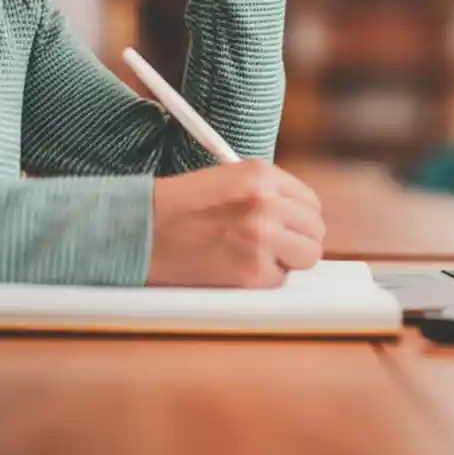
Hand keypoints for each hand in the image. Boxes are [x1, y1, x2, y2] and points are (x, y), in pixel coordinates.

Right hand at [149, 160, 324, 287]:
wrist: (138, 231)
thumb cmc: (177, 207)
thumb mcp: (227, 179)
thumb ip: (266, 192)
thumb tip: (300, 216)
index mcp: (261, 175)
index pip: (310, 202)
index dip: (299, 218)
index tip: (289, 226)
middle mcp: (266, 203)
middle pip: (315, 231)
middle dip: (296, 240)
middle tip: (272, 245)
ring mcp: (262, 238)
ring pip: (307, 256)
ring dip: (286, 261)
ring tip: (255, 256)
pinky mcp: (252, 271)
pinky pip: (279, 280)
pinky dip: (262, 279)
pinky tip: (235, 267)